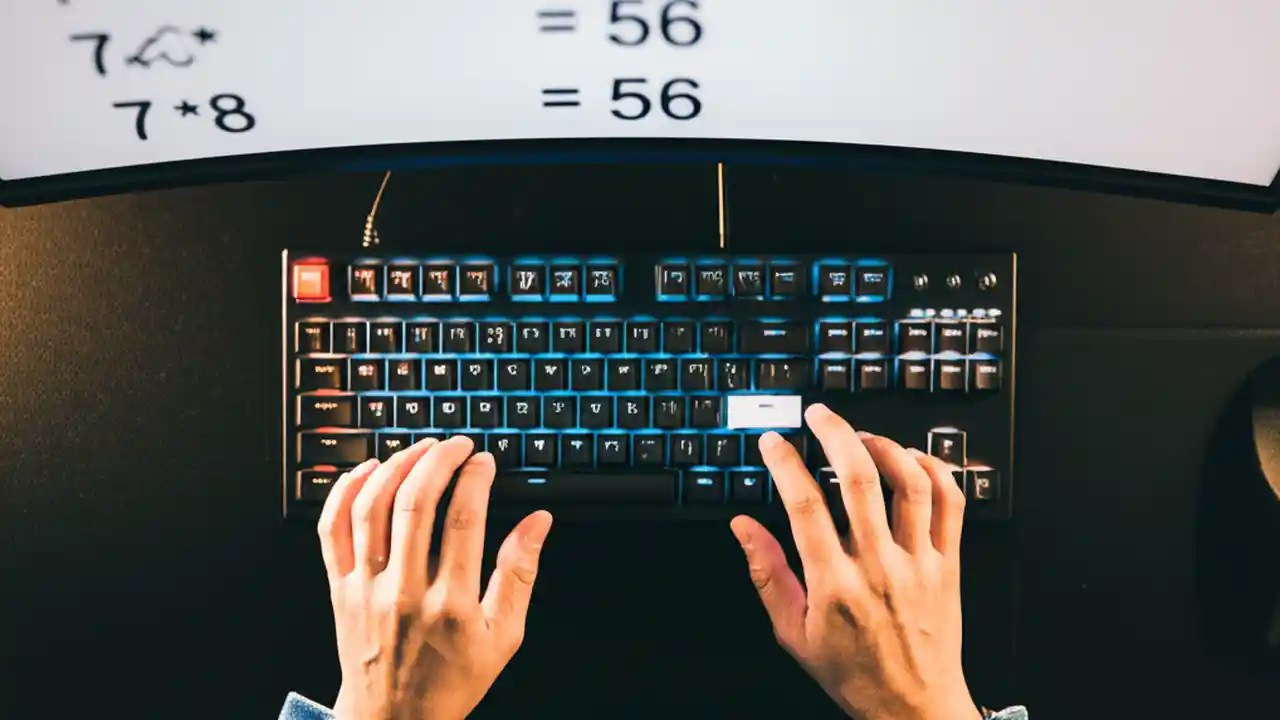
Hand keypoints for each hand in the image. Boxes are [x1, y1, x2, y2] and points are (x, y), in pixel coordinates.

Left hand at [317, 436, 553, 719]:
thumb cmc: (451, 680)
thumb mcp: (504, 635)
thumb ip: (520, 574)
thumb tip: (538, 523)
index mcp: (450, 605)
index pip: (463, 521)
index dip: (476, 479)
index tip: (485, 461)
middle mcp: (404, 592)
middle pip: (414, 504)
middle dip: (438, 460)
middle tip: (455, 445)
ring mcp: (365, 589)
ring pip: (370, 509)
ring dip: (396, 467)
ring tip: (419, 449)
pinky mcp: (339, 589)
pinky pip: (331, 530)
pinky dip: (345, 492)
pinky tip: (368, 471)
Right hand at [730, 404, 978, 719]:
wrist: (914, 708)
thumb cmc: (854, 673)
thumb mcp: (792, 633)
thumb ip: (766, 574)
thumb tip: (743, 527)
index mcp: (835, 585)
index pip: (804, 505)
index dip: (785, 463)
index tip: (774, 442)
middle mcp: (879, 568)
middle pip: (859, 480)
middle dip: (835, 433)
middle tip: (819, 415)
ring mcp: (920, 564)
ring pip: (909, 483)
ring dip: (884, 446)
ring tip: (862, 436)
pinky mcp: (950, 565)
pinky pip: (951, 503)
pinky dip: (934, 470)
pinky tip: (913, 459)